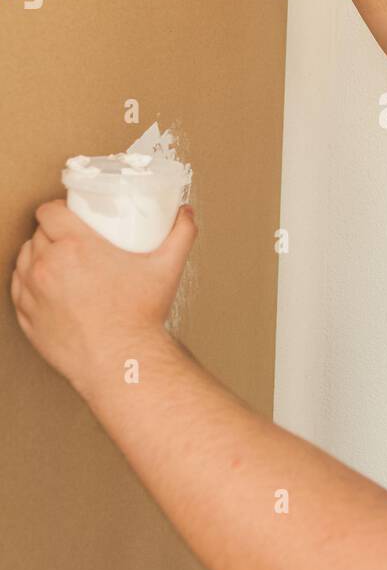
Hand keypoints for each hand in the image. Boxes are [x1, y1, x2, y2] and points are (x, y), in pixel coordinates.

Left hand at [10, 200, 196, 394]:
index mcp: (75, 246)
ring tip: (55, 260)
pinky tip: (43, 284)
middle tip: (71, 240)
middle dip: (51, 233)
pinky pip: (18, 289)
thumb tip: (185, 214)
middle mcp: (48, 265)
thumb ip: (180, 235)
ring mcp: (33, 292)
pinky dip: (28, 283)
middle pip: (38, 234)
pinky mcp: (27, 317)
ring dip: (36, 255)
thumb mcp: (166, 269)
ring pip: (24, 259)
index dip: (57, 208)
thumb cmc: (140, 317)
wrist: (121, 361)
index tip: (68, 214)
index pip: (49, 211)